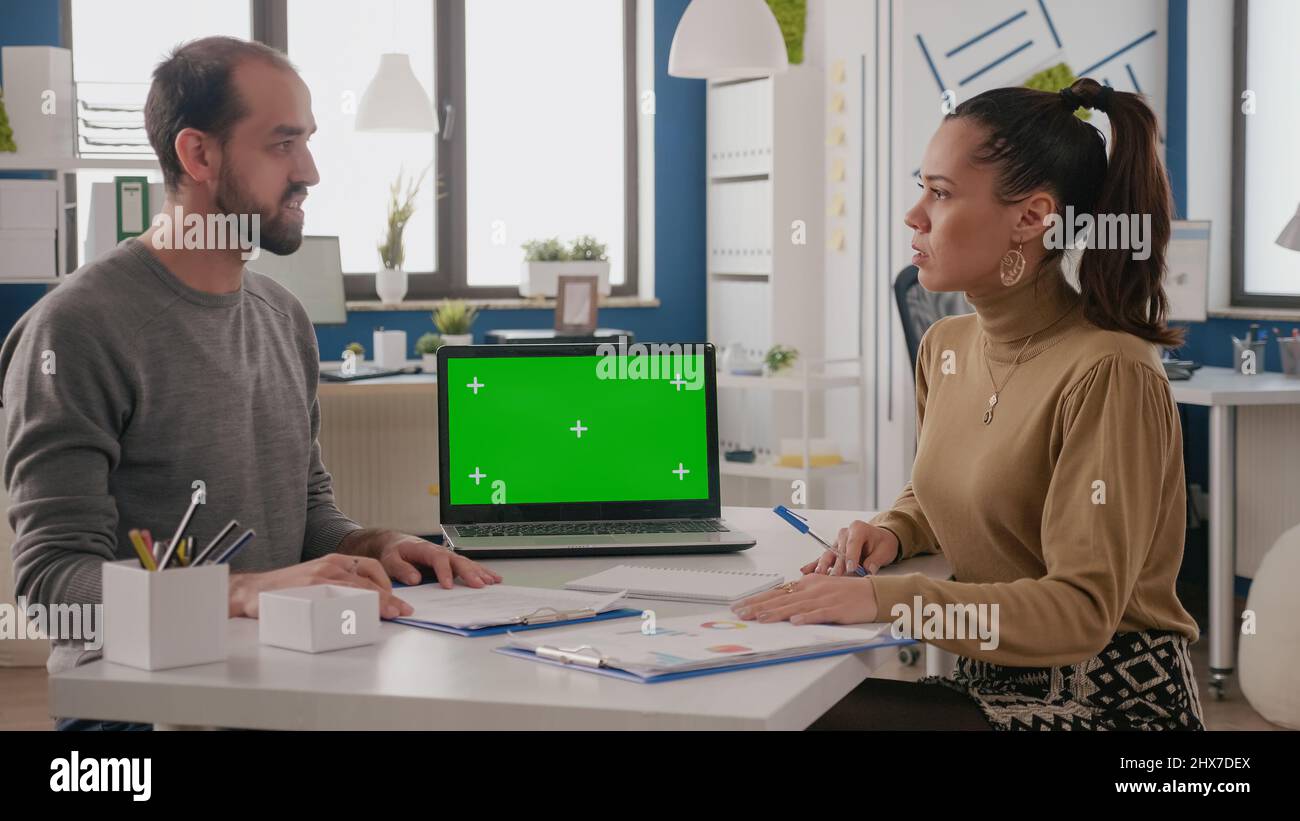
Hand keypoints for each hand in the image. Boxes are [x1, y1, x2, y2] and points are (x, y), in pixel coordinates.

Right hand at [229, 554, 414, 619]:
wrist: (250, 592)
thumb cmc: (284, 591)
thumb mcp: (316, 582)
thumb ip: (338, 588)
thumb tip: (365, 606)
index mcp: (334, 562)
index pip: (371, 569)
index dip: (387, 586)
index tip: (398, 602)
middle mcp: (330, 565)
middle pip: (369, 581)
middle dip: (389, 597)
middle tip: (401, 612)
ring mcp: (321, 577)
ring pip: (358, 590)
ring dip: (378, 603)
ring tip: (391, 615)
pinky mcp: (310, 589)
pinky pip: (339, 600)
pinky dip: (354, 609)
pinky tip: (363, 619)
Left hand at [376, 535, 501, 589]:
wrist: (397, 544)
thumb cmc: (395, 552)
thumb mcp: (390, 560)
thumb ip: (401, 569)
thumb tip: (415, 579)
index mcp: (425, 549)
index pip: (438, 559)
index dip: (444, 572)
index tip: (448, 586)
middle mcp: (440, 551)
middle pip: (458, 561)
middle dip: (469, 573)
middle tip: (479, 585)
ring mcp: (448, 556)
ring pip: (466, 563)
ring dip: (479, 572)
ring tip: (491, 582)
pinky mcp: (451, 563)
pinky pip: (468, 567)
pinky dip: (481, 572)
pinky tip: (492, 578)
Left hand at [731, 574, 878, 624]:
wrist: (873, 593)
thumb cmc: (846, 593)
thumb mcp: (820, 589)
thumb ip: (801, 596)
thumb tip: (781, 605)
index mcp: (807, 583)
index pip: (777, 591)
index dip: (757, 599)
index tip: (740, 605)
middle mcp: (812, 589)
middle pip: (781, 598)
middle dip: (758, 606)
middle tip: (740, 614)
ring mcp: (824, 599)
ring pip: (795, 606)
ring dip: (776, 613)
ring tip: (759, 618)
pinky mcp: (836, 609)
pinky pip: (819, 614)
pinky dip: (807, 617)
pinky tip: (795, 622)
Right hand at [801, 520, 898, 575]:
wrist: (880, 540)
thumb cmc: (882, 543)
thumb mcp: (885, 550)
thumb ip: (876, 559)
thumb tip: (868, 569)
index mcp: (858, 528)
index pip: (853, 543)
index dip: (851, 556)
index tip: (851, 568)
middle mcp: (845, 533)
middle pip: (839, 551)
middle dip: (838, 566)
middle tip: (836, 578)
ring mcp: (837, 542)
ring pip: (829, 555)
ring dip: (823, 566)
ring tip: (819, 576)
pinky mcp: (833, 551)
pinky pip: (823, 558)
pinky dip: (814, 565)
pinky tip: (805, 571)